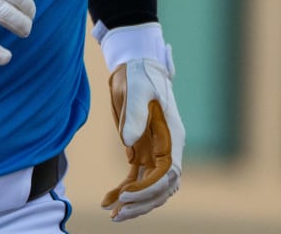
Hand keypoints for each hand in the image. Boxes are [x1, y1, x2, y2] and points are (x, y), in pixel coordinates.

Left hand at [94, 22, 183, 220]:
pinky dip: (124, 191)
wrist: (134, 66)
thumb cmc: (139, 74)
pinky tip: (108, 200)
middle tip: (118, 214)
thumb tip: (128, 144)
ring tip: (112, 214)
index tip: (127, 194)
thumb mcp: (136, 89)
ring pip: (150, 188)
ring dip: (134, 204)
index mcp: (172, 137)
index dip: (150, 189)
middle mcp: (167, 149)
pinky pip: (136, 178)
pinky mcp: (141, 151)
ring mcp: (155, 152)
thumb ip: (134, 115)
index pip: (168, 174)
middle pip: (162, 188)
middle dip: (142, 204)